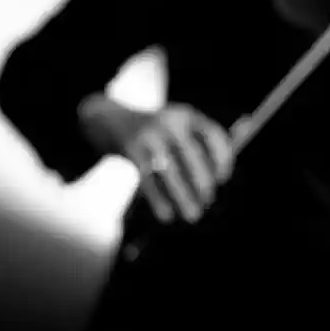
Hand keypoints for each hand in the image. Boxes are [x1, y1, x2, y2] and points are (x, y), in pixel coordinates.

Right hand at [79, 97, 234, 223]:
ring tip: (192, 215)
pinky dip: (160, 201)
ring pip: (172, 172)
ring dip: (184, 197)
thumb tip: (214, 184)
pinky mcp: (131, 150)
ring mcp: (149, 135)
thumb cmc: (151, 133)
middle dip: (203, 183)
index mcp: (185, 115)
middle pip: (194, 155)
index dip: (222, 159)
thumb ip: (195, 148)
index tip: (223, 178)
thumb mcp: (174, 128)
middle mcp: (169, 121)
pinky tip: (167, 214)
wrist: (106, 120)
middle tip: (207, 201)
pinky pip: (150, 181)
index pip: (213, 135)